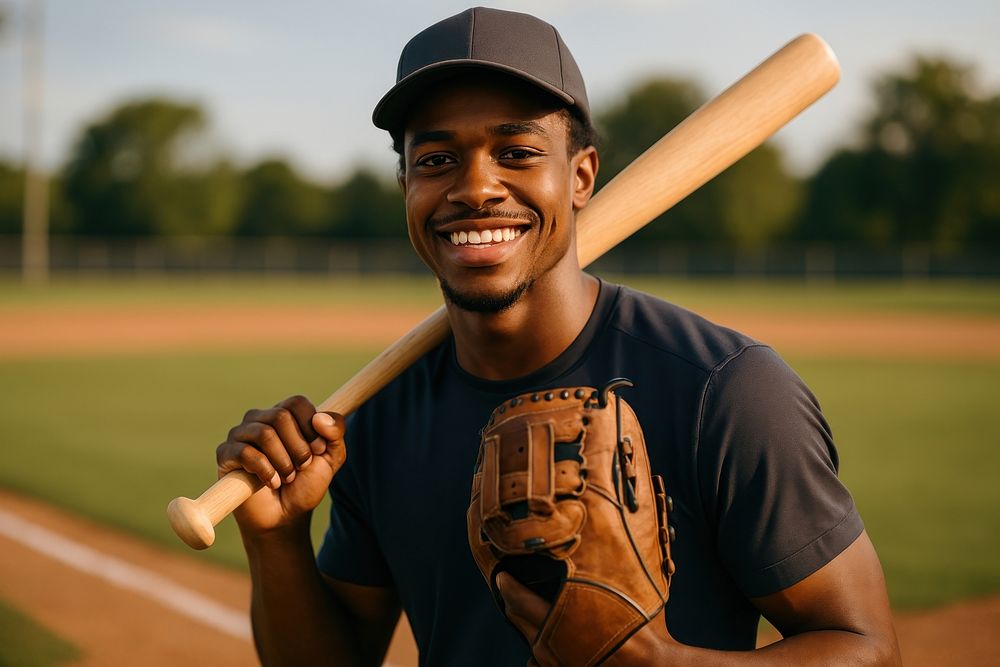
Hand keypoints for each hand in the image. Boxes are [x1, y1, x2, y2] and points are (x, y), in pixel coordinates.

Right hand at [216, 395, 346, 535]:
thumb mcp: (331, 458)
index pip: (296, 402)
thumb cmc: (305, 484)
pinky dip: (265, 470)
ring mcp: (240, 435)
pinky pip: (245, 452)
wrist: (285, 517)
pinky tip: (271, 483)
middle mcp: (260, 419)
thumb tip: (319, 418)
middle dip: (298, 448)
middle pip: (280, 416)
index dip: (310, 427)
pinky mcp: (225, 454)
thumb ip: (336, 433)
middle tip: (300, 467)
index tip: (317, 450)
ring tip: (287, 477)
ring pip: (263, 433)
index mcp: (284, 414)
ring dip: (283, 461)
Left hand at [495, 572, 674, 665]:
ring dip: (529, 625)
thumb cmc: (641, 631)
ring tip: (537, 612)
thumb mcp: (626, 592)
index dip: (506, 584)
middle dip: (514, 600)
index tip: (502, 574)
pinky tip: (554, 644)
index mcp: (557, 622)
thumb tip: (604, 544)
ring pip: (528, 641)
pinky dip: (542, 653)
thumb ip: (605, 570)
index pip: (516, 599)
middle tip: (514, 585)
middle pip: (517, 618)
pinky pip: (539, 663)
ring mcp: (554, 664)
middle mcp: (548, 645)